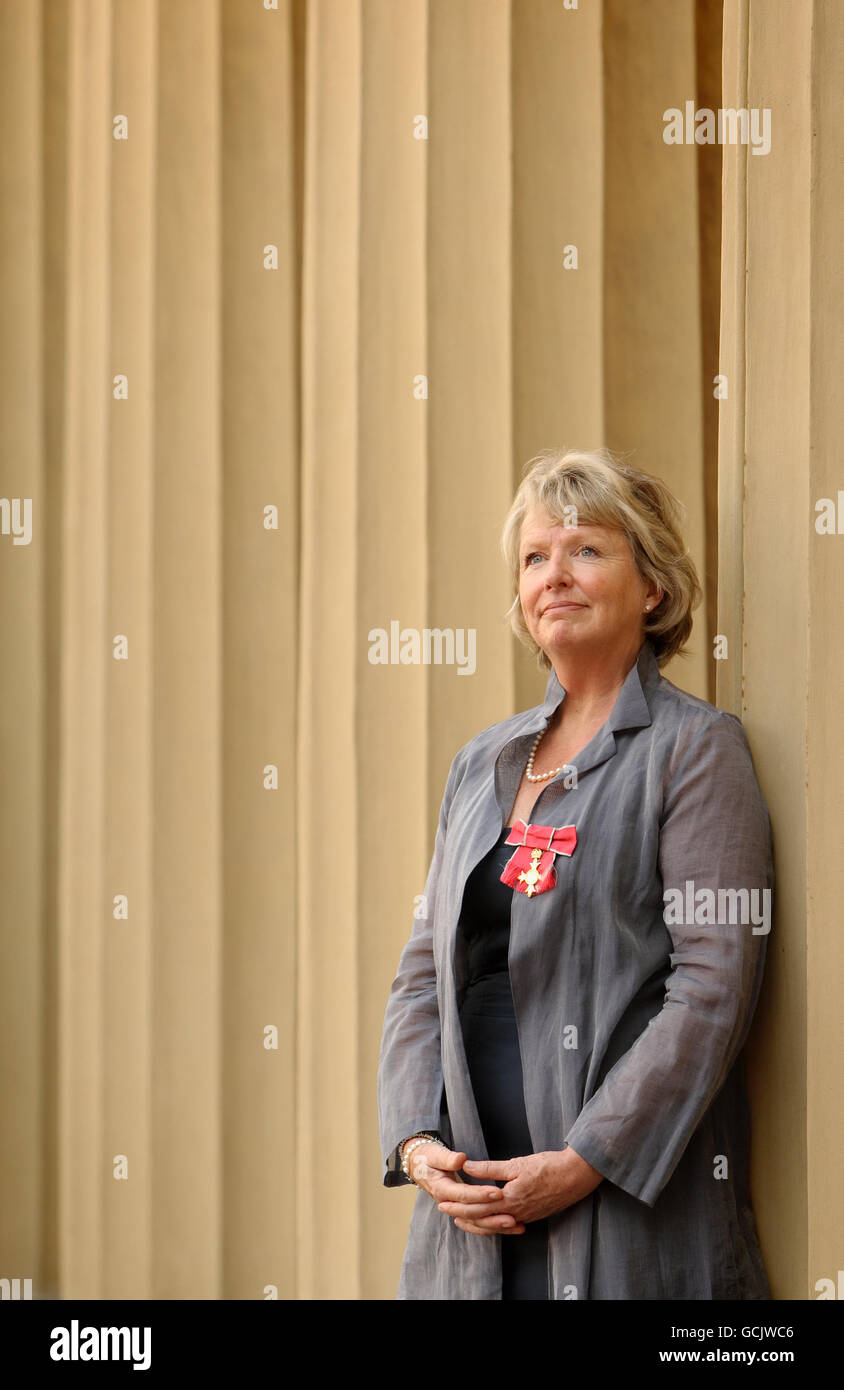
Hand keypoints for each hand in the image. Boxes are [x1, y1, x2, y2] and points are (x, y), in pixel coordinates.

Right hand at [406, 1142, 525, 1234]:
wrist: (418, 1165)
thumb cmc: (427, 1157)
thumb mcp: (434, 1154)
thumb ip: (448, 1158)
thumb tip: (461, 1160)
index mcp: (442, 1188)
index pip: (464, 1195)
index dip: (481, 1194)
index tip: (498, 1192)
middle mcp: (448, 1202)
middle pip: (472, 1213)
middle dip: (493, 1214)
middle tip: (512, 1215)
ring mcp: (455, 1208)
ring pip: (476, 1222)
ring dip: (496, 1225)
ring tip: (516, 1225)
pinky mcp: (462, 1209)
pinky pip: (478, 1221)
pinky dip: (493, 1225)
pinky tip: (510, 1226)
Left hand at [437, 1147, 603, 1232]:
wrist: (575, 1176)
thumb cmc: (547, 1166)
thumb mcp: (516, 1164)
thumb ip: (490, 1168)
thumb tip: (467, 1166)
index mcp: (509, 1200)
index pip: (476, 1206)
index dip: (457, 1205)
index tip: (442, 1202)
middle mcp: (515, 1213)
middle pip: (482, 1219)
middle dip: (461, 1215)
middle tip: (444, 1210)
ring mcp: (524, 1217)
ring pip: (493, 1225)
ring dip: (476, 1222)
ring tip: (461, 1219)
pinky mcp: (531, 1216)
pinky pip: (505, 1225)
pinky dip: (492, 1224)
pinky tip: (488, 1221)